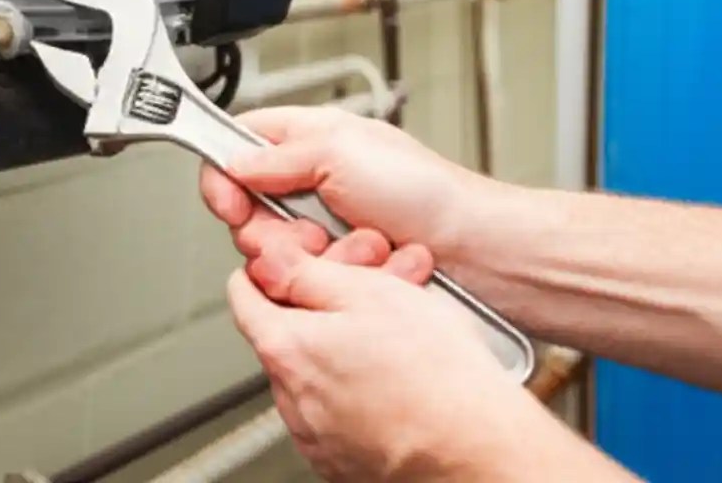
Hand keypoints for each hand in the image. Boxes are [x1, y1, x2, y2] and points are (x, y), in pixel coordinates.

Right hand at [199, 106, 525, 271]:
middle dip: (268, 226)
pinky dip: (324, 273)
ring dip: (301, 252)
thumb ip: (278, 155)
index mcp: (312, 137)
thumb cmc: (426, 192)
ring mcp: (326, 223)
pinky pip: (303, 274)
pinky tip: (352, 266)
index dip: (224, 173)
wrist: (472, 249)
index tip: (229, 200)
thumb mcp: (341, 152)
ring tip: (339, 247)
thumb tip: (233, 162)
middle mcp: (314, 178)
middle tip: (300, 230)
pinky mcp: (338, 262)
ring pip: (274, 246)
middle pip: (248, 206)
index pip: (240, 143)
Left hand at [228, 240, 545, 481]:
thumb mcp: (370, 292)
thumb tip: (270, 260)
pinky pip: (334, 412)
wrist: (478, 449)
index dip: (273, 267)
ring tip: (395, 339)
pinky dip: (355, 391)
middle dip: (321, 306)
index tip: (296, 261)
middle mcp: (289, 398)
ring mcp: (314, 434)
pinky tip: (396, 380)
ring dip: (341, 348)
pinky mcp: (341, 460)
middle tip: (368, 292)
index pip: (244, 295)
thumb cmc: (436, 376)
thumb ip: (307, 274)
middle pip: (284, 334)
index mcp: (286, 349)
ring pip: (313, 372)